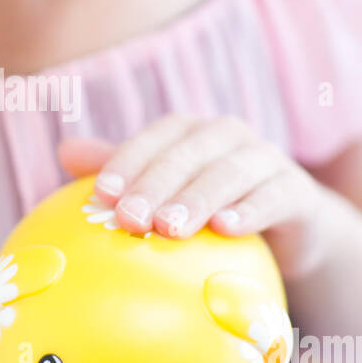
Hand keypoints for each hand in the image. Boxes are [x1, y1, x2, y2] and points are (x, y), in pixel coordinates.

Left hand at [58, 113, 333, 280]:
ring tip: (170, 229)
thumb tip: (63, 152)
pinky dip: (252, 209)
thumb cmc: (212, 209)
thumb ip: (124, 173)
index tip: (99, 194)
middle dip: (156, 183)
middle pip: (189, 153)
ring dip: (199, 198)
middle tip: (128, 218)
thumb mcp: (167, 192)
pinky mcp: (297, 191)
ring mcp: (266, 160)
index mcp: (192, 132)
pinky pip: (276, 195)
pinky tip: (227, 230)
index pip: (156, 137)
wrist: (290, 230)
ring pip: (231, 172)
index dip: (127, 160)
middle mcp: (229, 137)